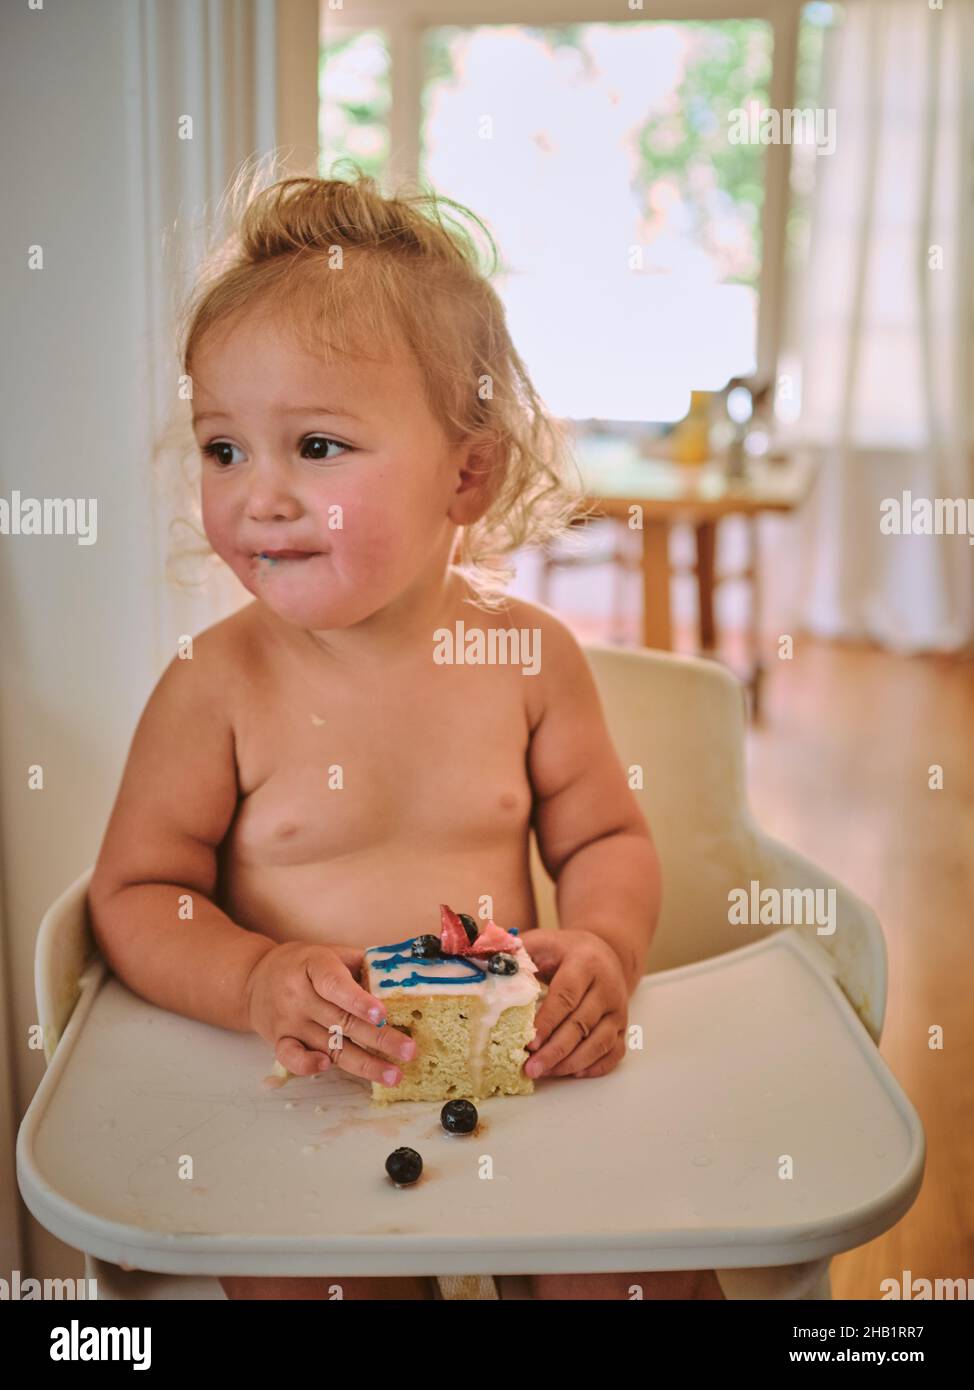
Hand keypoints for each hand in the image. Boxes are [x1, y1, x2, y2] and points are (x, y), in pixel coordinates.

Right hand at [246, 941, 415, 1083]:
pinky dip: (308, 1065)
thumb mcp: (331, 952)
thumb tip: (401, 984)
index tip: (382, 1015)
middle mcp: (298, 994)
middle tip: (408, 1051)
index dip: (359, 1001)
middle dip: (379, 1039)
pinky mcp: (279, 1040)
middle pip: (341, 1021)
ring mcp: (288, 1021)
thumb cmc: (304, 965)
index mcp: (314, 965)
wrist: (255, 978)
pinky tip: (329, 1068)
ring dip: (363, 1064)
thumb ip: (362, 966)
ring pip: (328, 1045)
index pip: (335, 985)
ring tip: (392, 1074)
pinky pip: (292, 1057)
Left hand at [517, 929, 628, 1079]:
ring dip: (572, 1062)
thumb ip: (515, 952)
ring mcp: (618, 1009)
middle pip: (582, 1024)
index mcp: (585, 963)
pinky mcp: (623, 1025)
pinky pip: (614, 1052)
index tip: (528, 1042)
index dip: (548, 1021)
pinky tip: (572, 1073)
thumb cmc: (564, 951)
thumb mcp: (541, 941)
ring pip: (600, 1042)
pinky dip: (595, 1067)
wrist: (604, 952)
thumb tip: (483, 961)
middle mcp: (607, 987)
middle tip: (531, 1068)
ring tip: (545, 1072)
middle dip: (555, 1050)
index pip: (566, 995)